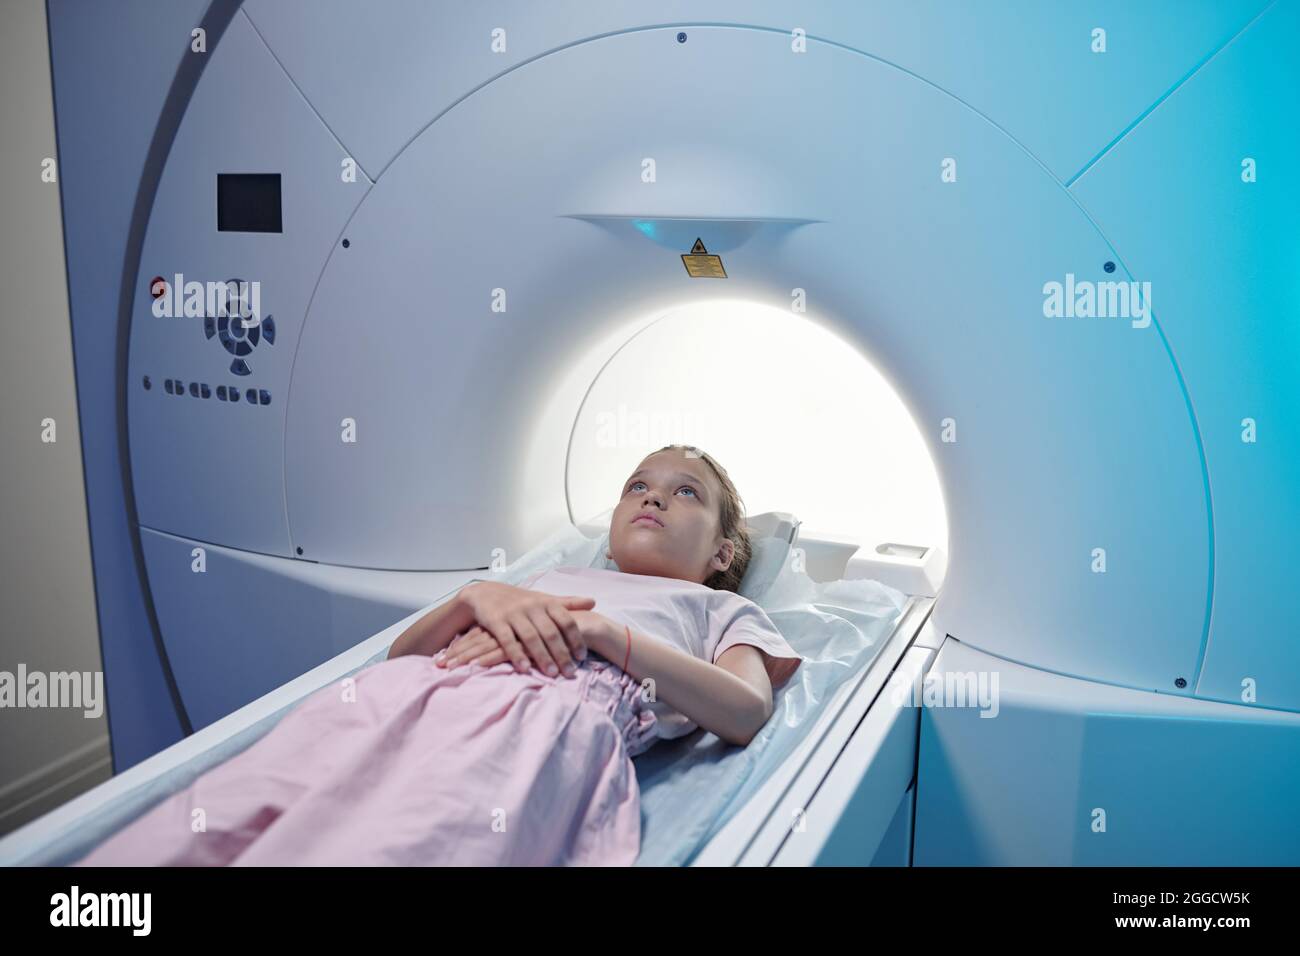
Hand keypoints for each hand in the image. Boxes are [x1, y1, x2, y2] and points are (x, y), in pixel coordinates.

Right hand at [450, 581, 597, 675]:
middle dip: (561, 653)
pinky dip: (516, 654)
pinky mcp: (496, 621)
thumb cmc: (520, 600)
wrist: (485, 592)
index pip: (565, 621)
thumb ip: (568, 602)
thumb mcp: (543, 598)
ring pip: (531, 637)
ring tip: (552, 674)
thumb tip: (594, 602)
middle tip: (570, 673)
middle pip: (550, 632)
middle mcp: (531, 606)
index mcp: (546, 602)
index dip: (575, 638)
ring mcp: (513, 613)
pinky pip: (507, 640)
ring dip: (542, 656)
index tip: (582, 657)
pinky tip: (525, 668)